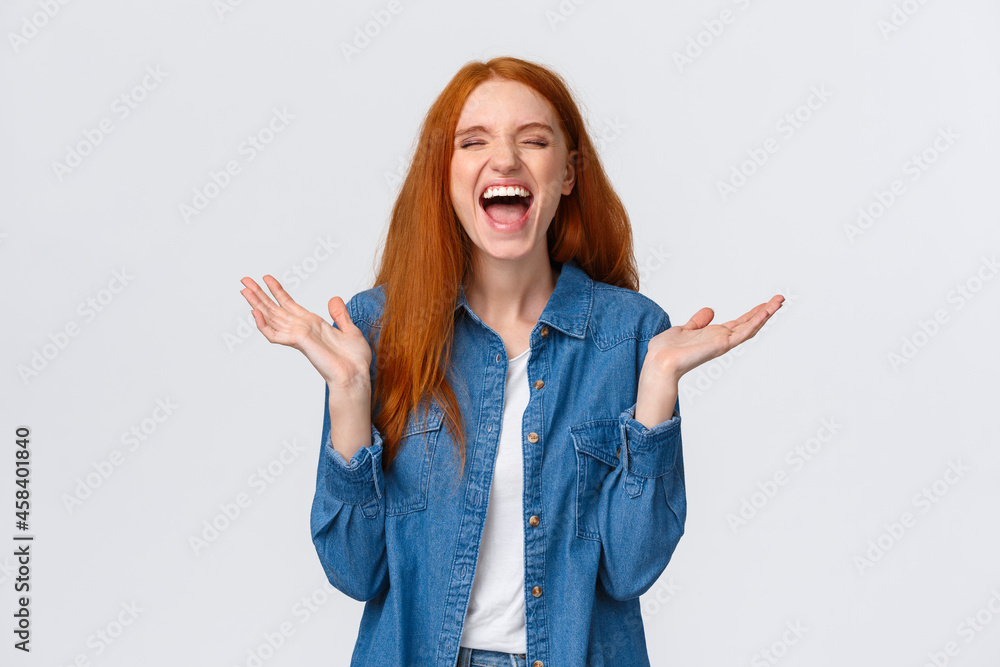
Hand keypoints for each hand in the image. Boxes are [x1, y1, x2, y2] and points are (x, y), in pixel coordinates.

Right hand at [238, 275, 372, 392]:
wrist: (355, 375)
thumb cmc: (353, 360)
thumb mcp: (350, 330)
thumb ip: (340, 315)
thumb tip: (334, 299)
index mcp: (312, 324)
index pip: (288, 303)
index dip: (276, 290)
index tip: (266, 278)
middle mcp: (301, 328)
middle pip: (274, 308)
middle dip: (259, 294)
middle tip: (244, 280)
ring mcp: (298, 335)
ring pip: (271, 318)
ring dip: (256, 303)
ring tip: (244, 290)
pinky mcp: (299, 342)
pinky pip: (275, 334)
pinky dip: (264, 324)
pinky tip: (256, 312)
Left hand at [646, 295, 784, 381]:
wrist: (660, 361)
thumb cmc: (667, 350)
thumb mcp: (685, 329)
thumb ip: (698, 321)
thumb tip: (710, 311)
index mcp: (714, 335)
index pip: (739, 322)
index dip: (752, 313)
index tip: (765, 304)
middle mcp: (721, 339)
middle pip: (749, 323)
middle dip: (765, 311)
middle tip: (780, 299)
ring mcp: (723, 343)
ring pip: (750, 327)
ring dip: (765, 314)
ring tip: (779, 302)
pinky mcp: (721, 345)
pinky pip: (742, 333)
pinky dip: (754, 323)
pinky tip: (765, 313)